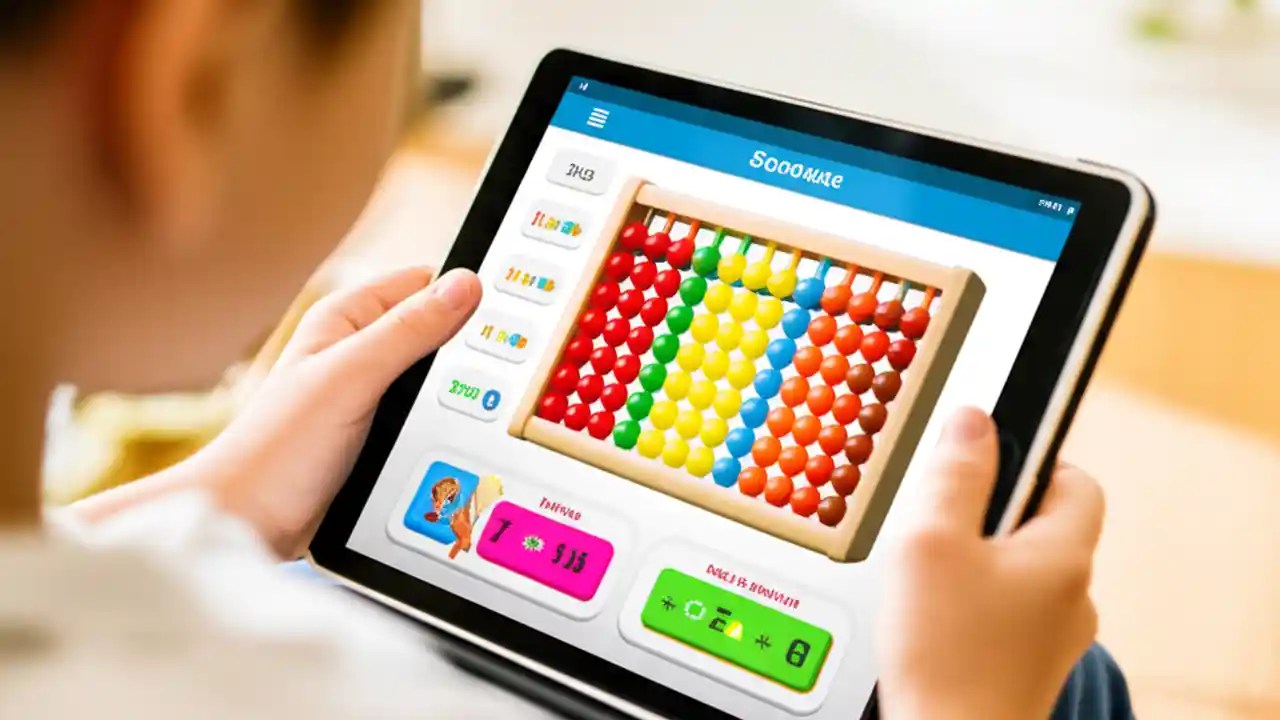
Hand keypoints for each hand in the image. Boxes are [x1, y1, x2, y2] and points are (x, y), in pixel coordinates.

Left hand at [196, 266, 480, 557]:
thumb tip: (465, 284)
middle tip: (504, 371)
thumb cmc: (279, 449)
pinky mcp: (377, 436)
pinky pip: (426, 418)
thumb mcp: (352, 378)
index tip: (507, 315)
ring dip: (458, 395)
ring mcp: (369, 396)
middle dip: (467, 351)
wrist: (251, 524)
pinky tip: (461, 438)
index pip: (424, 284)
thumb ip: (408, 331)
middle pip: (436, 333)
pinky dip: (446, 426)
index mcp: (346, 319)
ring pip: (436, 380)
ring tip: (485, 410)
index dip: (464, 293)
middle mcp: (358, 352)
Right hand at [876, 407, 1103, 719]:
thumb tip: (974, 422)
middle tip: (938, 527)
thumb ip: (954, 475)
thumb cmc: (947, 656)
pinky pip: (1003, 610)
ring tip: (927, 578)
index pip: (1074, 478)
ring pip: (1017, 570)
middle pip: (1040, 524)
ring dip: (974, 562)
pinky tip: (933, 617)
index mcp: (1063, 555)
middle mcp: (1070, 596)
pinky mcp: (1023, 664)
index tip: (985, 458)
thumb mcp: (932, 542)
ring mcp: (1050, 636)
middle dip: (986, 515)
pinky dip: (971, 603)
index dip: (1030, 457)